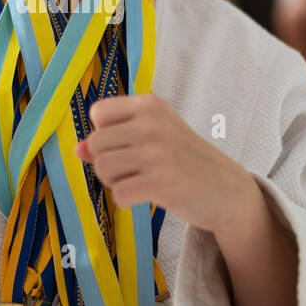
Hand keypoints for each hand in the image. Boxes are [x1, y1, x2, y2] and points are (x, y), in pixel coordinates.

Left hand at [73, 93, 260, 236]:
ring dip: (115, 181)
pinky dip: (127, 200)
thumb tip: (78, 151)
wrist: (227, 189)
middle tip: (134, 170)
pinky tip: (147, 195)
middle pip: (96, 144)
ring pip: (102, 168)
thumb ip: (115, 139)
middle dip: (107, 162)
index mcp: (150, 105)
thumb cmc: (184, 160)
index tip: (128, 145)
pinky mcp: (160, 183)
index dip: (105, 134)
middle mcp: (152, 124)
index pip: (98, 113)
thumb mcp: (153, 138)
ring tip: (139, 181)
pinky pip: (118, 194)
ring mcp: (157, 153)